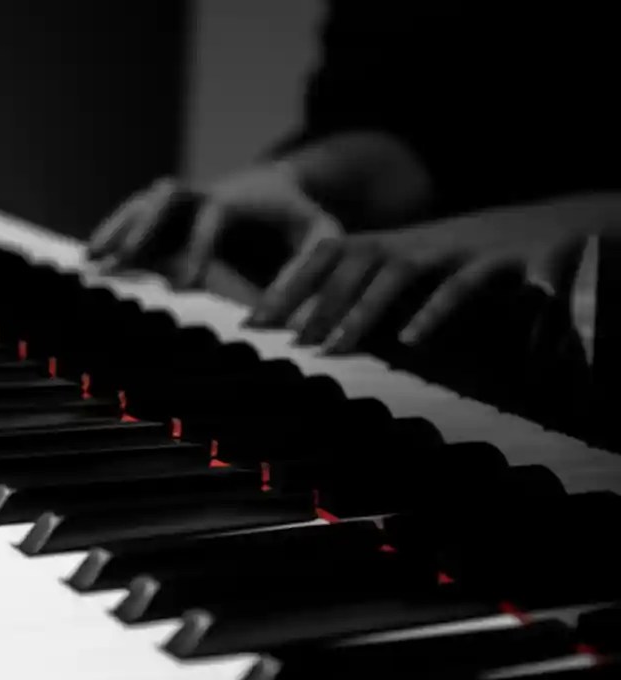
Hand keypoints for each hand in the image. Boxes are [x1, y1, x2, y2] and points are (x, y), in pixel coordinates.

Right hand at [86, 163, 342, 287]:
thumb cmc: (300, 216)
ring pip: (142, 202)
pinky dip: (114, 233)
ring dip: (117, 227)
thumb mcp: (320, 236)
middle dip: (141, 226)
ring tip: (91, 260)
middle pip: (165, 194)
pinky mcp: (168, 213)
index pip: (211, 213)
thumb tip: (279, 317)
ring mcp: (181, 199)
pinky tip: (93, 261)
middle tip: (122, 260)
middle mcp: (203, 191)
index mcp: (238, 196)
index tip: (185, 284)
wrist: (279, 186)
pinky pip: (135, 217)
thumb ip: (307, 270)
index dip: (197, 246)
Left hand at [246, 200, 596, 352]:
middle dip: (313, 304)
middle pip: (348, 267)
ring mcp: (443, 248)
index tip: (252, 323)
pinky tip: (412, 341)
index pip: (318, 259)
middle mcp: (403, 241)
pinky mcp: (485, 262)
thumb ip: (354, 296)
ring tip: (334, 348)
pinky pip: (455, 288)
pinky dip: (433, 313)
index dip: (284, 288)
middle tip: (286, 342)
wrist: (534, 225)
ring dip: (361, 312)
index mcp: (376, 243)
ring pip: (394, 276)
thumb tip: (301, 330)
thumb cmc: (450, 260)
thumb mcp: (396, 274)